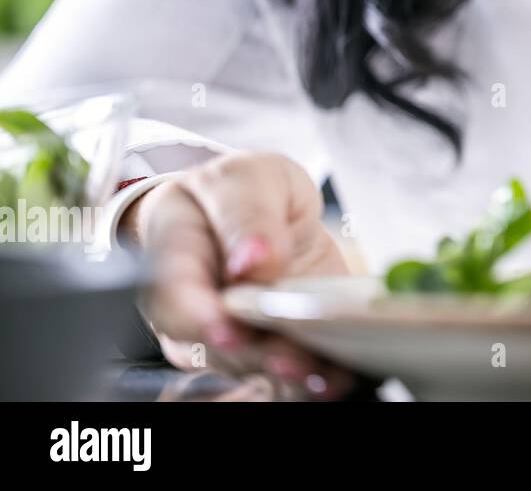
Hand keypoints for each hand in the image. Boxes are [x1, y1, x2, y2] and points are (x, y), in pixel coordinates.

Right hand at [121, 151, 353, 396]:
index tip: (230, 327)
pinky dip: (306, 378)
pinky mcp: (261, 347)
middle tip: (290, 359)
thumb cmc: (242, 193)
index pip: (171, 289)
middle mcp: (188, 304)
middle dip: (253, 353)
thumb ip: (248, 213)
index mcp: (173, 249)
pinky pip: (274, 372)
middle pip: (209, 340)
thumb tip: (253, 257)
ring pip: (244, 363)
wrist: (260, 212)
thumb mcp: (249, 178)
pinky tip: (334, 376)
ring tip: (320, 373)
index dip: (198, 315)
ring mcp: (221, 332)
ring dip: (284, 372)